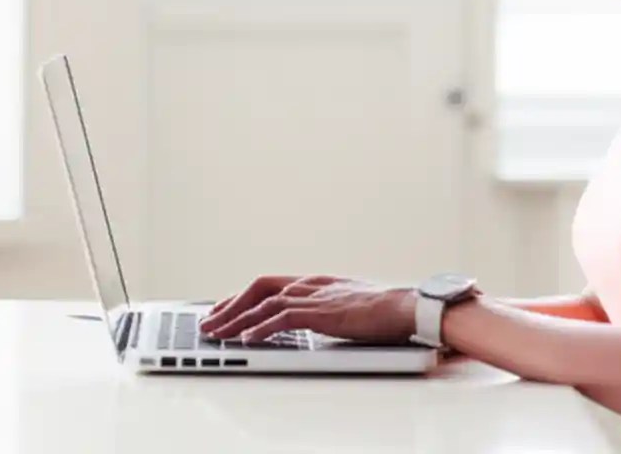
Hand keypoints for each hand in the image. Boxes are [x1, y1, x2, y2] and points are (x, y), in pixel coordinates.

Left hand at [197, 275, 417, 344]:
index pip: (269, 284)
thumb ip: (329, 310)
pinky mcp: (323, 313)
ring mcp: (317, 297)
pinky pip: (283, 318)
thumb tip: (316, 323)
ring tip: (217, 333)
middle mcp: (312, 284)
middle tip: (209, 322)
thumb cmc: (388, 310)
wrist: (410, 307)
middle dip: (230, 305)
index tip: (225, 310)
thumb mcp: (350, 306)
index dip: (243, 297)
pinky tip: (247, 338)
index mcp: (318, 282)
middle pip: (259, 287)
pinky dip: (261, 328)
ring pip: (264, 302)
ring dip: (236, 319)